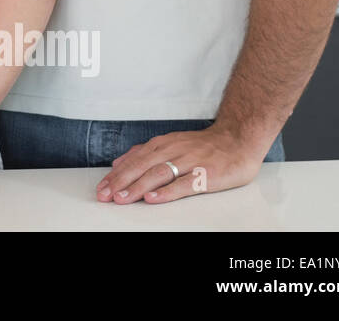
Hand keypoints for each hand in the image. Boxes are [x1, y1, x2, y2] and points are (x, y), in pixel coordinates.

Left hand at [95, 125, 270, 203]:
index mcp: (162, 145)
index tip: (101, 188)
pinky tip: (153, 199)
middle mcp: (172, 151)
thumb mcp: (170, 144)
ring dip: (138, 187)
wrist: (237, 139)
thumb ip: (144, 153)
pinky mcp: (205, 174)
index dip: (115, 175)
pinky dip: (167, 192)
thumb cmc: (203, 146)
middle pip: (141, 167)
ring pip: (158, 174)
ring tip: (123, 198)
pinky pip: (183, 184)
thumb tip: (118, 163)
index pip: (133, 161)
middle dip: (120, 182)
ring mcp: (189, 162)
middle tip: (105, 195)